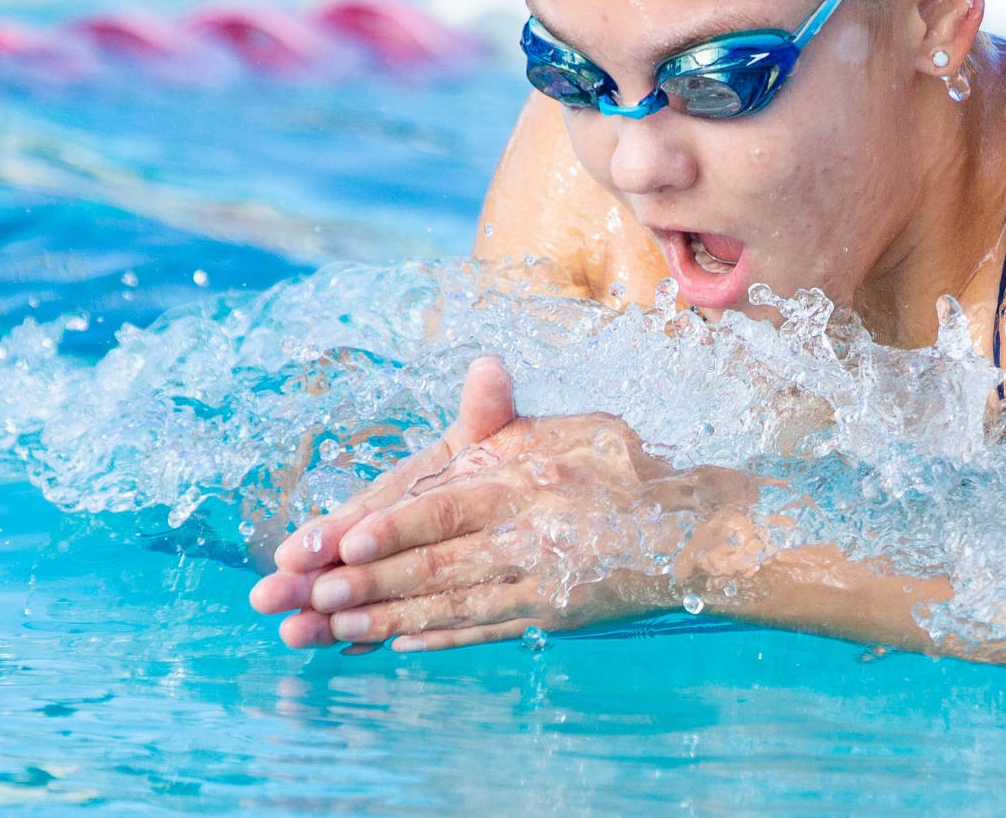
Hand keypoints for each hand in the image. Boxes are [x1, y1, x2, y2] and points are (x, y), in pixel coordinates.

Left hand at [249, 355, 754, 650]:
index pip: (453, 503)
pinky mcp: (552, 615)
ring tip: (332, 625)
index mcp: (536, 477)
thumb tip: (483, 364)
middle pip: (441, 560)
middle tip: (311, 595)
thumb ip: (513, 408)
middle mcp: (537, 531)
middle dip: (371, 579)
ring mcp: (544, 579)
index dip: (398, 523)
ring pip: (453, 600)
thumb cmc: (625, 468)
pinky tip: (397, 641)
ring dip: (389, 613)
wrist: (694, 529)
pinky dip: (440, 635)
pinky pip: (486, 626)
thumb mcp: (574, 427)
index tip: (345, 539)